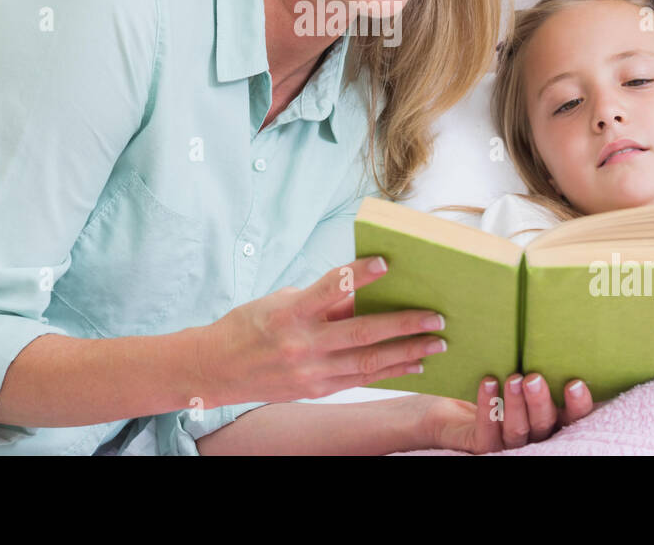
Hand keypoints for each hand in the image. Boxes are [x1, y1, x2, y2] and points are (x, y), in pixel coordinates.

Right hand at [187, 256, 445, 407]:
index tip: (386, 262)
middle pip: (362, 333)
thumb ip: (322, 301)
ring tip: (436, 343)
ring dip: (407, 352)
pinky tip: (413, 364)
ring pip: (369, 361)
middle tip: (436, 317)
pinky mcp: (316, 390)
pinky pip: (360, 379)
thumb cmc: (250, 325)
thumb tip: (364, 292)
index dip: (358, 275)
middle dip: (404, 325)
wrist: (216, 369)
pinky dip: (390, 371)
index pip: (329, 288)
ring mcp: (311, 372)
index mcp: (290, 313)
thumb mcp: (281, 302)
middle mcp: (302, 344)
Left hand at [418, 374, 593, 453]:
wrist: (450, 406)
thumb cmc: (493, 382)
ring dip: (515, 404)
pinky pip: (487, 430)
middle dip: (540, 401)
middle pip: (543, 424)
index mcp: (547, 419)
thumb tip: (548, 327)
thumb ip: (533, 361)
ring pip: (517, 430)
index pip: (570, 417)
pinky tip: (488, 382)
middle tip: (534, 378)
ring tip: (512, 379)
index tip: (575, 383)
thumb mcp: (516, 370)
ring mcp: (507, 443)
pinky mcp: (482, 445)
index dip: (576, 405)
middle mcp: (532, 435)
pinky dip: (487, 406)